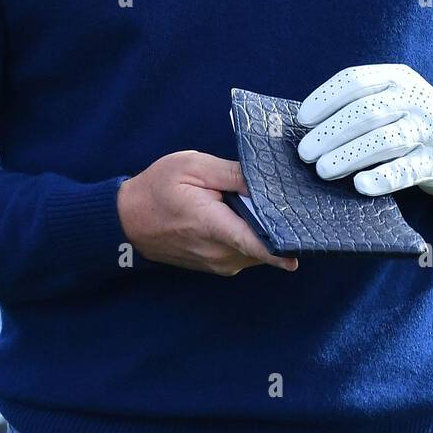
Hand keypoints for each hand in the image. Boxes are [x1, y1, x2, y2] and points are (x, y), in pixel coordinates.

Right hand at [117, 151, 297, 275]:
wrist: (128, 219)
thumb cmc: (158, 188)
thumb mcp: (193, 167)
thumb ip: (232, 174)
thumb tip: (266, 182)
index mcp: (213, 226)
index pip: (255, 244)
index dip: (282, 247)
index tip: (304, 247)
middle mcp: (218, 253)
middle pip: (263, 246)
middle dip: (279, 227)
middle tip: (293, 202)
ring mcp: (217, 263)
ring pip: (256, 252)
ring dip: (265, 233)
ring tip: (269, 206)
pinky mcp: (216, 266)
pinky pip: (245, 254)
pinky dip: (253, 239)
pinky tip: (251, 217)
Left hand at [296, 64, 432, 195]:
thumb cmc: (410, 119)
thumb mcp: (391, 97)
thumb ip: (358, 102)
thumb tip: (306, 125)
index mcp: (397, 76)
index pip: (355, 80)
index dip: (325, 99)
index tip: (302, 120)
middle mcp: (416, 98)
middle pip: (365, 112)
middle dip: (330, 132)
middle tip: (305, 152)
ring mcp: (429, 129)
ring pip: (384, 139)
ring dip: (349, 155)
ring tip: (323, 169)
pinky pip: (407, 169)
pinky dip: (382, 178)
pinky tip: (360, 185)